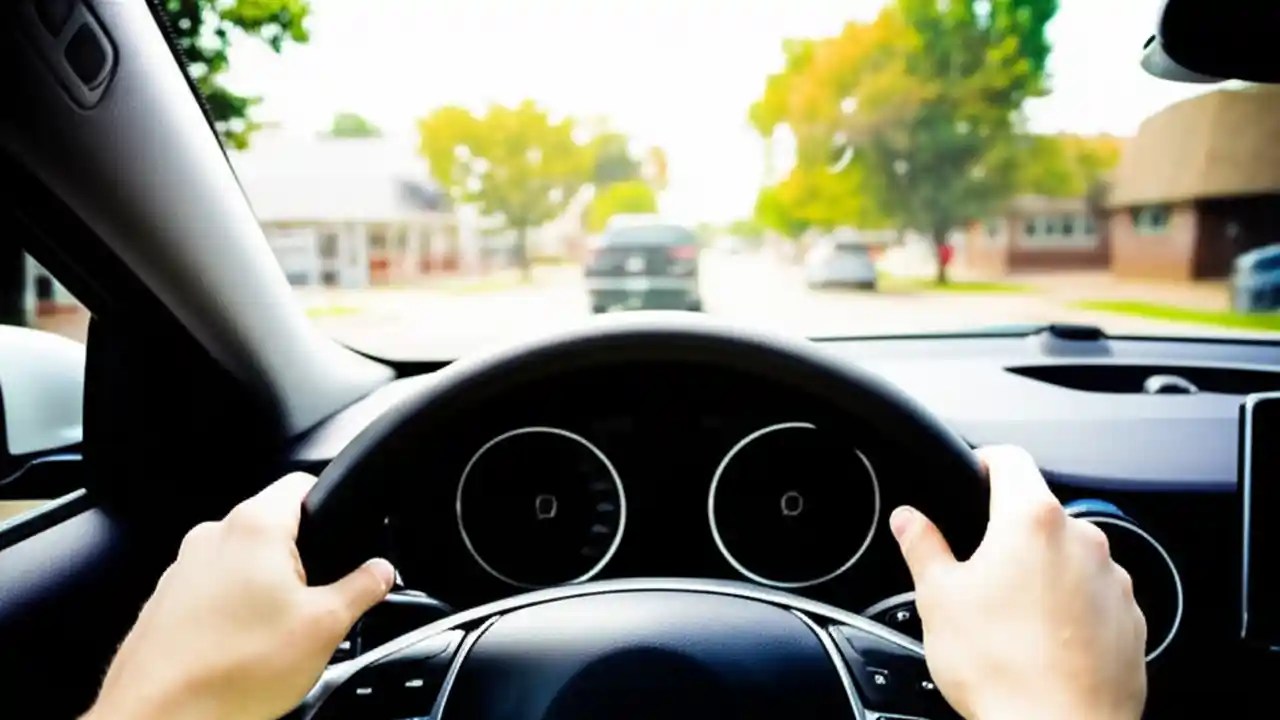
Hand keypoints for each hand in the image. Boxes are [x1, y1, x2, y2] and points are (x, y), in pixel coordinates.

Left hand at [85, 473, 394, 719]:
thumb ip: (362, 589)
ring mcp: (182, 569)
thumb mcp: (325, 627)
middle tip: (315, 606)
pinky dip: (233, 614)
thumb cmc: (231, 671)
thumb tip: (380, 572)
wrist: (161, 716)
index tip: (345, 533)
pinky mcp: (166, 602)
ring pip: (243, 564)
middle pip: (274, 529)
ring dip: (265, 591)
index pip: (302, 483)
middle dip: (301, 563)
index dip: (333, 502)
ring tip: (276, 638)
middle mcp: (212, 537)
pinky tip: (244, 651)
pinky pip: (213, 593)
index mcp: (254, 526)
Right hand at [890, 446, 1146, 719]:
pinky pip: (1095, 598)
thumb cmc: (1002, 668)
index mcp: (1031, 520)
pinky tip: (1042, 642)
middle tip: (978, 571)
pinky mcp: (1131, 621)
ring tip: (1011, 617)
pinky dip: (1071, 608)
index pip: (1011, 459)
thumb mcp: (938, 598)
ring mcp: (1114, 582)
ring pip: (1070, 558)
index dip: (986, 460)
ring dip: (1044, 572)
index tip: (975, 472)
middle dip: (1010, 533)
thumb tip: (909, 519)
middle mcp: (1083, 541)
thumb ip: (923, 547)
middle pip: (1040, 514)